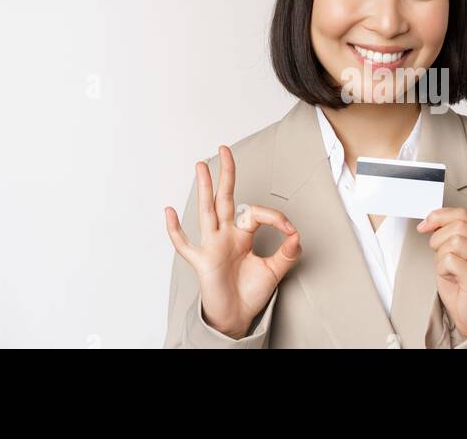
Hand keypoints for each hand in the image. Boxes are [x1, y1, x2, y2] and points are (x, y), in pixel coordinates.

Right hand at [164, 145, 301, 338]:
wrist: (237, 316)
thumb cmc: (250, 293)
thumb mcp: (275, 270)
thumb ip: (287, 252)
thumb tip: (296, 235)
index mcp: (242, 235)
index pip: (255, 213)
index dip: (275, 217)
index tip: (290, 230)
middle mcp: (225, 236)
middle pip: (225, 199)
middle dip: (226, 175)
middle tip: (224, 150)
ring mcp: (211, 246)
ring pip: (207, 212)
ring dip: (205, 188)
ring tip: (202, 166)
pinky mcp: (201, 262)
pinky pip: (184, 245)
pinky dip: (175, 230)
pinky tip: (169, 212)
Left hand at [417, 207, 466, 338]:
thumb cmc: (462, 287)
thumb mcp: (455, 255)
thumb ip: (450, 235)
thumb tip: (431, 220)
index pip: (463, 215)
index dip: (439, 216)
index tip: (425, 225)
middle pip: (458, 226)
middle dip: (438, 239)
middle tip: (438, 254)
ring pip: (454, 242)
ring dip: (440, 256)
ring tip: (446, 269)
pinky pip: (450, 260)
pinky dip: (442, 268)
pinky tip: (449, 277)